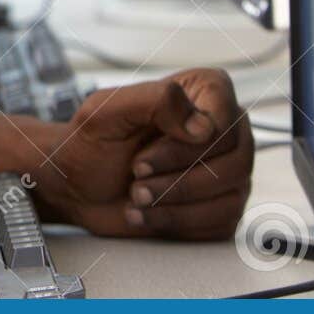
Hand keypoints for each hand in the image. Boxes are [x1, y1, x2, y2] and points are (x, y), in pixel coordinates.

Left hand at [31, 68, 253, 238]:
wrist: (78, 185)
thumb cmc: (91, 142)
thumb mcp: (105, 111)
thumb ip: (153, 100)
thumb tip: (203, 126)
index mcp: (203, 92)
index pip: (225, 120)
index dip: (185, 146)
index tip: (143, 157)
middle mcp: (225, 129)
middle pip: (235, 161)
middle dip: (176, 176)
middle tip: (135, 174)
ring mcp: (229, 170)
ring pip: (231, 194)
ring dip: (173, 200)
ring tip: (136, 195)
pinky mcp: (223, 206)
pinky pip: (222, 221)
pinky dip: (177, 221)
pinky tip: (147, 213)